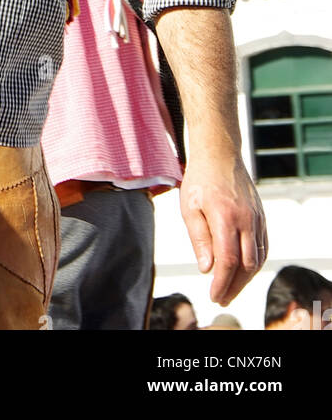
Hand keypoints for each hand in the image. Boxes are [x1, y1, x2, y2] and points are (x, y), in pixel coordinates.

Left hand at [179, 152, 267, 306]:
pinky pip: (262, 247)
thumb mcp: (189, 207)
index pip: (228, 260)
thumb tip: (207, 268)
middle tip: (221, 299)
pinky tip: (242, 271)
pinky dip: (254, 263)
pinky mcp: (262, 217)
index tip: (213, 296)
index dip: (222, 283)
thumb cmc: (199, 179)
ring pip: (257, 258)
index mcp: (225, 216)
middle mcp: (246, 219)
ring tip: (229, 289)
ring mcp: (257, 218)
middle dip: (234, 286)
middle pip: (246, 265)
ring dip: (245, 278)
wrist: (220, 154)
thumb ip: (199, 239)